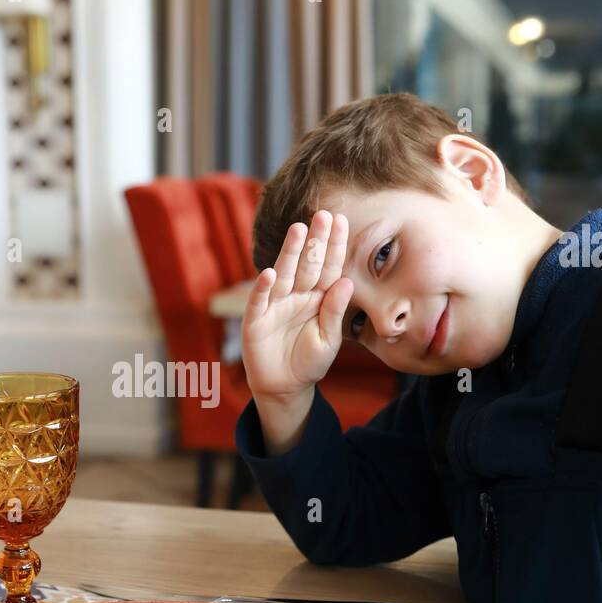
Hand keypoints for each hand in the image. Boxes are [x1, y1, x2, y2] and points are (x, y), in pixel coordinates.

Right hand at [241, 210, 353, 401]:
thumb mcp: (329, 340)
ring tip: (298, 231)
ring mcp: (275, 305)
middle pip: (307, 264)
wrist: (285, 387)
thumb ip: (335, 312)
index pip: (328, 267)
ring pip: (284, 274)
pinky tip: (270, 273)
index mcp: (318, 297)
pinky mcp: (255, 320)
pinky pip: (260, 301)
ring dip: (289, 253)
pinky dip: (263, 288)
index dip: (334, 246)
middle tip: (323, 215)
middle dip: (314, 241)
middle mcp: (296, 295)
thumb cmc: (310, 361)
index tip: (341, 222)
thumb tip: (346, 282)